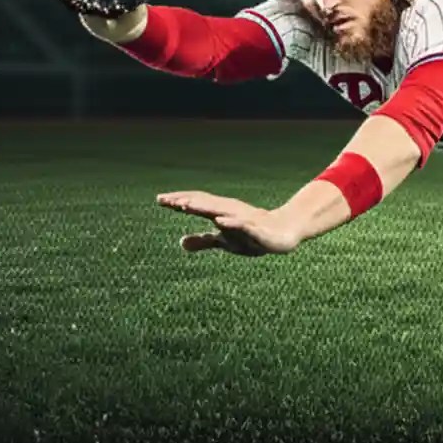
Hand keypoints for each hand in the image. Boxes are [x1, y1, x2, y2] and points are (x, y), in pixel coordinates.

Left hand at [156, 190, 300, 255]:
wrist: (283, 235)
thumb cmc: (252, 236)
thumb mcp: (224, 241)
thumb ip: (204, 241)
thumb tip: (180, 243)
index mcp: (220, 213)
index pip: (196, 204)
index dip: (178, 202)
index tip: (159, 200)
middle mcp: (229, 211)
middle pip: (203, 203)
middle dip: (184, 201)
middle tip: (164, 200)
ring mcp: (242, 218)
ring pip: (219, 210)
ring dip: (201, 207)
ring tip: (184, 206)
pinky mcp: (256, 228)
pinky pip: (241, 224)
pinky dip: (229, 222)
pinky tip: (218, 221)